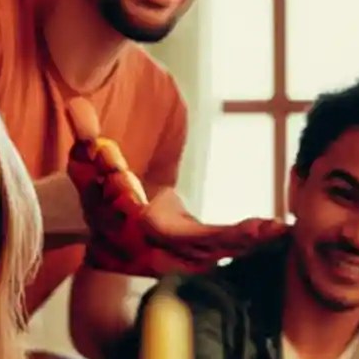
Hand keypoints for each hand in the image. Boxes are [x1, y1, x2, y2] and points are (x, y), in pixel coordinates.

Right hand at [65, 133, 286, 275]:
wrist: (101, 219)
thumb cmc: (97, 186)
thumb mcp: (87, 159)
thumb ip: (85, 133)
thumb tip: (76, 105)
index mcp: (145, 228)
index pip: (183, 234)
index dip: (217, 235)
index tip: (248, 228)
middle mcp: (165, 248)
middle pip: (209, 247)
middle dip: (243, 241)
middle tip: (276, 230)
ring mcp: (180, 252)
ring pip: (220, 250)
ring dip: (252, 244)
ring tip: (282, 232)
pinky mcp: (193, 248)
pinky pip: (223, 247)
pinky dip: (249, 243)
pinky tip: (277, 233)